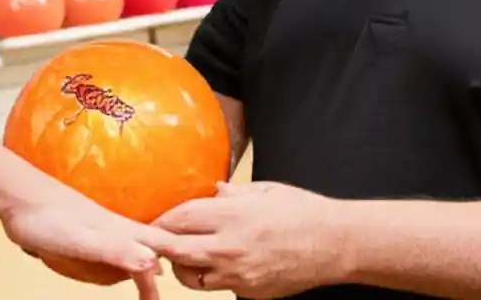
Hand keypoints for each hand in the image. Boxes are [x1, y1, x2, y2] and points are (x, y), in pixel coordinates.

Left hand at [0, 181, 174, 299]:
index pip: (159, 247)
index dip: (177, 260)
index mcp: (122, 231)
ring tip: (148, 283)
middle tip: (158, 296)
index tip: (186, 278)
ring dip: (144, 265)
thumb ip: (117, 250)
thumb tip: (152, 263)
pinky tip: (112, 264)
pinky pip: (112, 251)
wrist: (18, 197)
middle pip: (150, 248)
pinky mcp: (85, 234)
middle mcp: (117, 229)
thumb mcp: (84, 240)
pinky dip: (120, 261)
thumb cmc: (48, 218)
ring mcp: (101, 230)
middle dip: (161, 268)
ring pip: (132, 248)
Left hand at [151, 181, 350, 298]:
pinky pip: (217, 286)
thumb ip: (234, 194)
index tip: (152, 220)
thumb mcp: (267, 191)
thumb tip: (213, 192)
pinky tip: (219, 263)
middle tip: (146, 242)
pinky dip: (211, 276)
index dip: (161, 220)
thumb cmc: (303, 211)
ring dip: (181, 265)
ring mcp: (237, 275)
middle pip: (174, 250)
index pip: (179, 219)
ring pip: (190, 277)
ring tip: (185, 253)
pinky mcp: (247, 292)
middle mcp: (229, 247)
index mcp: (232, 216)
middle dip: (156, 245)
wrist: (335, 245)